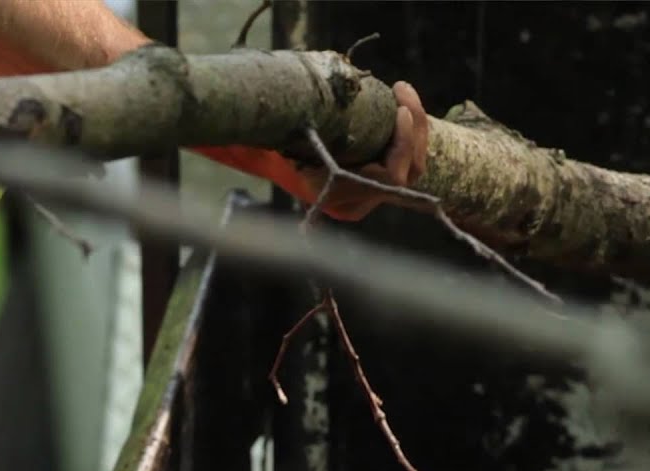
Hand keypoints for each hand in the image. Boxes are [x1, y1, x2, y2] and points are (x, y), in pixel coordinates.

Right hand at [192, 81, 429, 222]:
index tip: (395, 110)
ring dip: (415, 126)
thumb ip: (274, 144)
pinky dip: (412, 128)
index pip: (386, 179)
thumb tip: (232, 138)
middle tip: (401, 94)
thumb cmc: (277, 148)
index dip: (400, 148)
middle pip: (409, 171)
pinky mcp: (387, 174)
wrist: (282, 158)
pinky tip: (402, 100)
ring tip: (402, 91)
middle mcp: (364, 201)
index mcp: (342, 200)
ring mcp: (378, 191)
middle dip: (412, 131)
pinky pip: (413, 156)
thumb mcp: (277, 144)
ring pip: (417, 164)